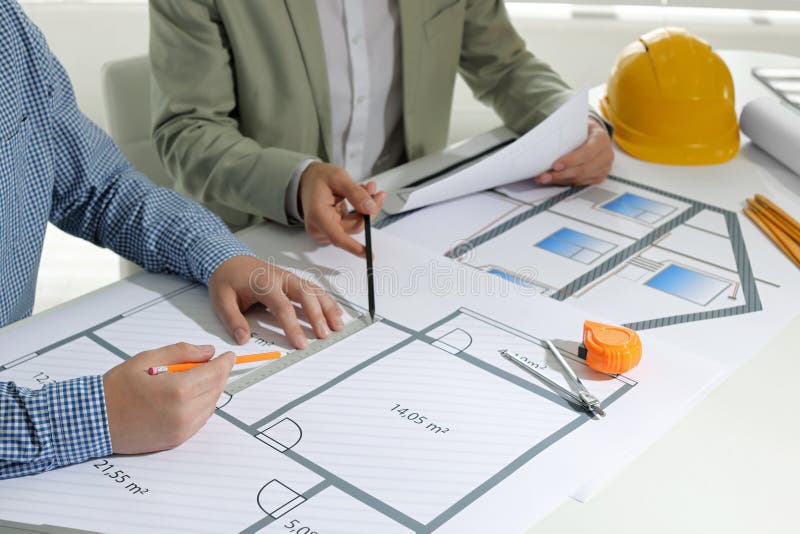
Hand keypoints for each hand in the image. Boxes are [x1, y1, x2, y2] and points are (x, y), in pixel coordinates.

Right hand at [103, 343, 233, 453]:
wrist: (93, 421)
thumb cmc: (116, 389)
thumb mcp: (147, 358)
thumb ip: (182, 352)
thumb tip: (208, 352)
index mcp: (178, 390)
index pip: (216, 373)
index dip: (225, 362)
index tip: (228, 356)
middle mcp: (184, 413)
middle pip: (217, 389)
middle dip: (217, 374)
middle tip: (209, 364)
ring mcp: (182, 430)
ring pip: (211, 405)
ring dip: (209, 390)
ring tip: (191, 380)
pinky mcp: (177, 440)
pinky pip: (201, 420)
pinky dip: (200, 406)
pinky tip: (185, 397)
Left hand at [208, 255, 343, 348]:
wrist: (229, 259)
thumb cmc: (227, 279)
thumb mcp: (221, 300)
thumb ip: (233, 320)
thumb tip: (243, 338)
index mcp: (264, 282)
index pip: (283, 306)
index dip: (293, 326)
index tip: (301, 343)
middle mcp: (281, 278)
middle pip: (305, 295)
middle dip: (318, 315)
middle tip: (324, 334)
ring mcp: (289, 278)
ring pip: (314, 290)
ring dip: (328, 307)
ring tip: (338, 325)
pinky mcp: (294, 280)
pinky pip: (314, 289)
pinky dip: (327, 300)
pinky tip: (336, 312)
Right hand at [299, 162, 385, 256]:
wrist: (307, 180)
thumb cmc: (318, 178)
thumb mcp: (339, 178)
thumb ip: (356, 194)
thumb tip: (370, 208)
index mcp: (318, 215)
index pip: (337, 237)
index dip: (353, 247)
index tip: (367, 254)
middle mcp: (319, 227)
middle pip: (354, 227)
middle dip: (368, 210)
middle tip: (375, 191)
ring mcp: (325, 231)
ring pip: (355, 226)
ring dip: (364, 209)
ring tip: (365, 189)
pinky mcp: (331, 230)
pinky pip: (351, 225)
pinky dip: (359, 212)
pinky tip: (359, 198)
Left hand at [535, 116, 613, 185]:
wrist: (594, 135)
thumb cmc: (583, 130)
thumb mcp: (577, 125)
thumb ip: (567, 133)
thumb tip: (546, 141)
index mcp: (601, 139)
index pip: (587, 153)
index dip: (570, 161)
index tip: (555, 165)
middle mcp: (606, 155)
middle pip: (582, 170)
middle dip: (561, 174)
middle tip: (544, 176)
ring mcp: (604, 168)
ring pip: (580, 179)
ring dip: (560, 180)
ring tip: (544, 178)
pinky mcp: (599, 177)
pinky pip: (580, 184)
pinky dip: (565, 182)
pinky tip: (553, 180)